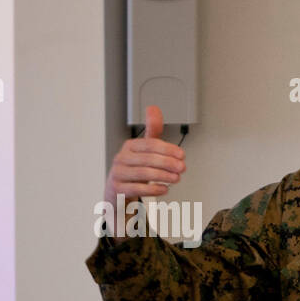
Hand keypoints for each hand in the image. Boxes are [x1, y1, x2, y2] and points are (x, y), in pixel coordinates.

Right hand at [103, 105, 185, 237]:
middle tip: (182, 168)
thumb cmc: (134, 169)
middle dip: (168, 163)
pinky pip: (137, 188)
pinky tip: (164, 189)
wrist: (117, 192)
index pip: (150, 144)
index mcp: (130, 146)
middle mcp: (121, 158)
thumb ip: (152, 131)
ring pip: (143, 173)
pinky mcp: (117, 188)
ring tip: (176, 178)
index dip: (168, 149)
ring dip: (164, 176)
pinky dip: (154, 189)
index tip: (182, 155)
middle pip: (148, 159)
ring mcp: (118, 173)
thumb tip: (153, 108)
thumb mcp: (144, 150)